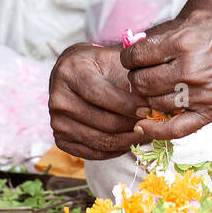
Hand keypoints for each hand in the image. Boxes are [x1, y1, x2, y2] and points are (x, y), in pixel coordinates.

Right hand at [49, 42, 150, 159]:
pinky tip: (129, 141)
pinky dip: (115, 150)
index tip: (148, 109)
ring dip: (128, 141)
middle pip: (103, 122)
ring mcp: (57, 122)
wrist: (74, 76)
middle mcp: (58, 98)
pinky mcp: (61, 140)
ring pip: (100, 141)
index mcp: (70, 72)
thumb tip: (154, 100)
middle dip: (132, 125)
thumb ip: (131, 76)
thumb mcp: (114, 59)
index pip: (100, 94)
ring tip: (146, 134)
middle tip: (153, 124)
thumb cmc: (99, 66)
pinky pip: (93, 153)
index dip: (127, 105)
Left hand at [121, 9, 211, 141]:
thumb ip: (171, 31)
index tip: (133, 58)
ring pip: (153, 103)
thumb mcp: (203, 19)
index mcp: (185, 42)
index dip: (129, 57)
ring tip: (153, 89)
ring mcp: (199, 94)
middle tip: (142, 73)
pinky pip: (174, 129)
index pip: (137, 56)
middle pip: (140, 81)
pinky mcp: (211, 112)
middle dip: (135, 77)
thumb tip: (143, 43)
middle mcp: (189, 69)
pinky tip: (143, 127)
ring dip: (147, 98)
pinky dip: (155, 131)